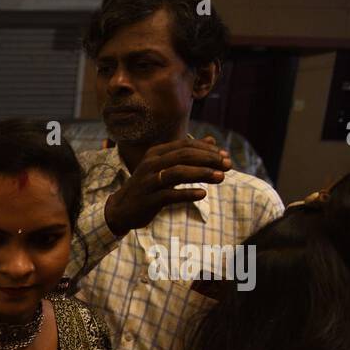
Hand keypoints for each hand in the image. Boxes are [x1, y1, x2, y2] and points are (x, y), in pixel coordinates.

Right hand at [104, 137, 231, 235]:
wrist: (121, 209)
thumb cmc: (148, 186)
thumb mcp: (165, 167)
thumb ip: (187, 154)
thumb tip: (211, 140)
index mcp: (156, 153)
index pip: (185, 145)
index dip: (207, 149)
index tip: (225, 156)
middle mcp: (151, 164)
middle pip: (184, 156)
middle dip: (209, 159)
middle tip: (228, 165)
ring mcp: (149, 182)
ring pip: (178, 173)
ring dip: (202, 173)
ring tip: (221, 177)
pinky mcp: (148, 200)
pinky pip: (170, 195)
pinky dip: (187, 194)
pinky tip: (203, 194)